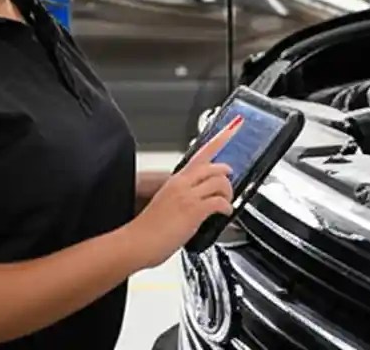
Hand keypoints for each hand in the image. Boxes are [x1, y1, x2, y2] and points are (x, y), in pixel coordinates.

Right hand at [124, 115, 242, 268]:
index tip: (232, 128)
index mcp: (175, 180)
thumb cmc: (147, 228)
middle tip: (229, 181)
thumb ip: (180, 196)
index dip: (219, 140)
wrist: (137, 241)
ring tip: (226, 203)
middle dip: (226, 174)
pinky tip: (224, 213)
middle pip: (213, 167)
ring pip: (219, 183)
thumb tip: (194, 201)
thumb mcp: (164, 202)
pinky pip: (219, 202)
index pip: (200, 155)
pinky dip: (227, 207)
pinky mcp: (194, 210)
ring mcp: (188, 196)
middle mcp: (182, 184)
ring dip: (228, 193)